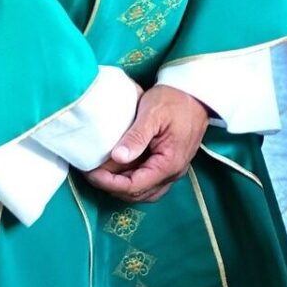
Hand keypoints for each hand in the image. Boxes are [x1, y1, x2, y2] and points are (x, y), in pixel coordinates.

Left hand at [83, 85, 210, 202]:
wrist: (196, 92)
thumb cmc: (174, 100)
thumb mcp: (152, 114)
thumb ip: (136, 137)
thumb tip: (117, 157)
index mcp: (169, 164)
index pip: (134, 186)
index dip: (109, 183)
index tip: (91, 173)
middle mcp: (173, 173)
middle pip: (138, 193)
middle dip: (112, 186)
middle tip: (92, 173)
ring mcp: (173, 170)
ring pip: (144, 191)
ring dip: (122, 186)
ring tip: (103, 172)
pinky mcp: (170, 163)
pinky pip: (149, 181)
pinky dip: (132, 179)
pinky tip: (119, 167)